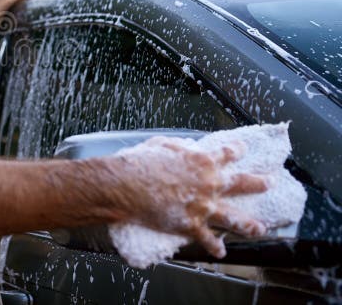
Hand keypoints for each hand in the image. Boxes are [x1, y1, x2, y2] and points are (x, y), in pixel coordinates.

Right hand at [112, 137, 267, 258]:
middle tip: (269, 182)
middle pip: (243, 184)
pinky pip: (208, 239)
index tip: (243, 150)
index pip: (228, 153)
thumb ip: (178, 147)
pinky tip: (220, 251)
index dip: (238, 150)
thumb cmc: (140, 163)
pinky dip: (215, 247)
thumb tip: (183, 148)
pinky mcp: (192, 225)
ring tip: (260, 229)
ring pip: (236, 219)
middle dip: (259, 183)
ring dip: (250, 225)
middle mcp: (209, 184)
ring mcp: (204, 207)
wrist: (127, 185)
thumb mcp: (161, 145)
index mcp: (202, 161)